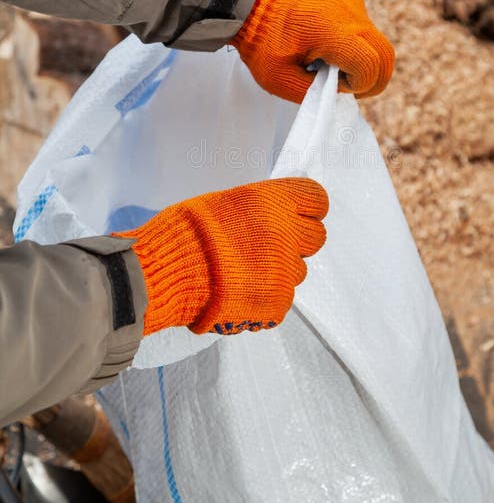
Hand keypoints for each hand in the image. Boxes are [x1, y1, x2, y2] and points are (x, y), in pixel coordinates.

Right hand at [113, 178, 328, 336]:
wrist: (167, 274)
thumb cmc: (186, 233)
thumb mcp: (224, 203)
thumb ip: (258, 210)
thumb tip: (270, 216)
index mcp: (275, 202)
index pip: (317, 199)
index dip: (307, 209)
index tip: (296, 215)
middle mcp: (287, 233)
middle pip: (316, 236)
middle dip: (296, 240)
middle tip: (267, 247)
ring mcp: (286, 271)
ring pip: (298, 270)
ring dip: (279, 270)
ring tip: (244, 272)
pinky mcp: (278, 302)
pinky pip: (280, 298)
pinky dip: (263, 297)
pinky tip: (237, 293)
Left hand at [230, 0, 394, 103]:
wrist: (251, 1)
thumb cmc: (261, 42)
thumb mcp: (281, 81)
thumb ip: (317, 93)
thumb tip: (343, 90)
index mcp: (332, 31)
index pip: (370, 66)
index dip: (358, 85)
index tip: (333, 85)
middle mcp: (349, 11)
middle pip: (385, 54)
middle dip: (373, 79)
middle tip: (347, 86)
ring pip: (377, 41)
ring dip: (362, 59)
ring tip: (329, 60)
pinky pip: (365, 25)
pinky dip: (355, 41)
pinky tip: (326, 42)